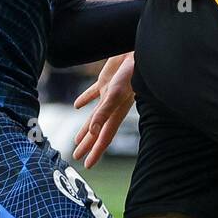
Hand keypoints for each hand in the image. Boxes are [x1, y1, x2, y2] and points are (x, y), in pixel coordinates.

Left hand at [72, 53, 135, 168]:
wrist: (140, 52)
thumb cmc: (131, 73)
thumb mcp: (116, 93)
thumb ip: (104, 112)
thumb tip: (94, 132)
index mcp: (117, 112)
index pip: (104, 137)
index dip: (95, 151)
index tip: (88, 164)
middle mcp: (113, 106)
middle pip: (98, 130)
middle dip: (88, 144)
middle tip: (77, 156)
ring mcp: (110, 93)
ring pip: (95, 115)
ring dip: (86, 127)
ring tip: (77, 139)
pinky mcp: (107, 80)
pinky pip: (94, 92)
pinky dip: (85, 100)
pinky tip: (77, 106)